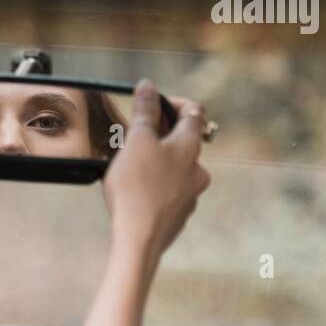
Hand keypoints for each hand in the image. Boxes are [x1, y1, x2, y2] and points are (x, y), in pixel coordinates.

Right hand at [77, 79, 210, 325]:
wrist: (139, 239)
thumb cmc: (137, 188)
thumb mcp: (136, 141)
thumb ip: (144, 112)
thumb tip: (148, 86)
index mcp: (190, 147)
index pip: (194, 112)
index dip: (173, 101)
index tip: (152, 101)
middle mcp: (197, 170)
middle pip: (183, 141)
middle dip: (160, 134)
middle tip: (133, 136)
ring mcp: (189, 195)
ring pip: (175, 168)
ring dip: (156, 161)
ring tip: (128, 166)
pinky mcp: (177, 214)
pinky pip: (167, 191)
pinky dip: (153, 185)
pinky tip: (133, 192)